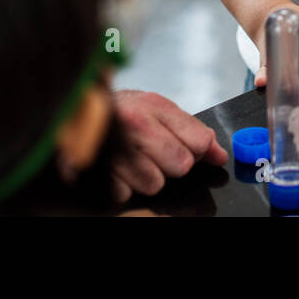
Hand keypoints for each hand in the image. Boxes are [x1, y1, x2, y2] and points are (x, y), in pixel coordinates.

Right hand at [109, 90, 228, 202]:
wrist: (79, 112)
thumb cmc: (123, 113)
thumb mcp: (160, 111)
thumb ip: (193, 131)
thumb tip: (219, 156)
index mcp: (155, 105)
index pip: (200, 141)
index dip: (197, 150)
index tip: (184, 146)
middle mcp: (136, 123)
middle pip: (181, 165)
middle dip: (172, 164)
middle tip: (155, 153)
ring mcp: (116, 148)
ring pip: (155, 184)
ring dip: (147, 177)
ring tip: (134, 160)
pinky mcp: (99, 172)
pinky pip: (126, 194)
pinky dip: (124, 186)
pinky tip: (119, 169)